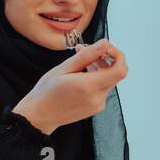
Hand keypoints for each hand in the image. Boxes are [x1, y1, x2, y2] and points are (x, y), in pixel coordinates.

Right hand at [12, 39, 128, 134]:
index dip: (118, 55)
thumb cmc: (47, 92)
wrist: (40, 116)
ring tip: (82, 61)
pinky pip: (103, 88)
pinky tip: (82, 74)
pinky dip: (97, 78)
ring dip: (101, 67)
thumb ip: (87, 55)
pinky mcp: (96, 107)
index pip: (119, 70)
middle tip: (90, 51)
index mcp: (89, 86)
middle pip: (116, 74)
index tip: (106, 48)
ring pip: (110, 80)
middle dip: (107, 59)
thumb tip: (105, 43)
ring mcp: (98, 104)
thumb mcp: (63, 68)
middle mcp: (97, 97)